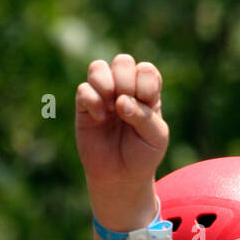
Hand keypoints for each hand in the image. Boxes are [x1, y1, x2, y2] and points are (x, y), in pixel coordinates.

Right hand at [76, 54, 168, 210]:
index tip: (146, 105)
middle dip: (125, 81)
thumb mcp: (156, 138)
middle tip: (125, 107)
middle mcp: (124, 89)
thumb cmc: (143, 155)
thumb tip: (121, 101)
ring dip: (106, 84)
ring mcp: (103, 96)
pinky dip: (92, 100)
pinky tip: (100, 118)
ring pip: (98, 67)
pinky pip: (83, 89)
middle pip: (122, 61)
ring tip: (111, 108)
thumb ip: (145, 116)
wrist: (121, 178)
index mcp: (147, 92)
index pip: (146, 70)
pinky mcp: (85, 107)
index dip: (146, 84)